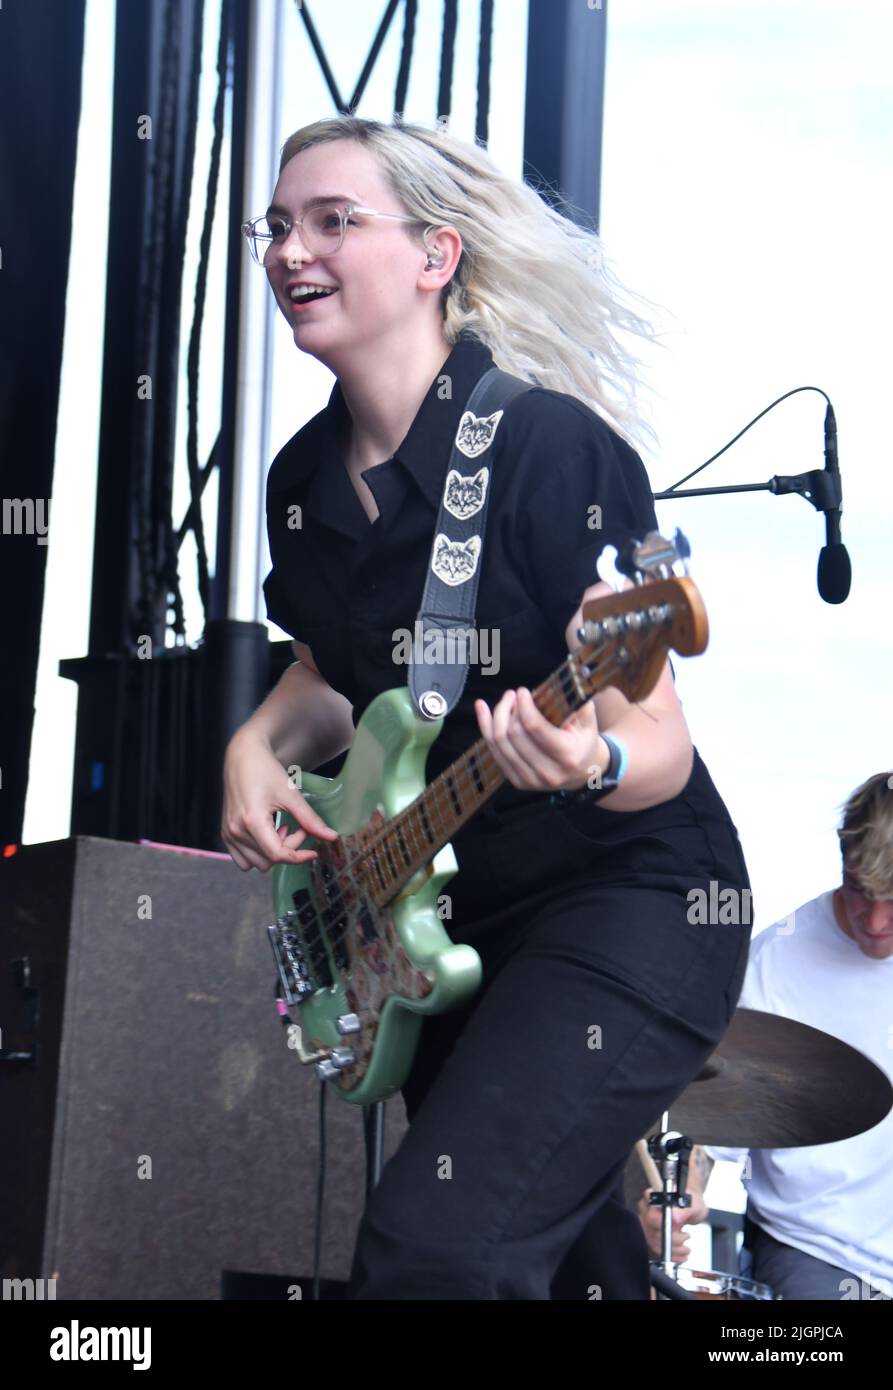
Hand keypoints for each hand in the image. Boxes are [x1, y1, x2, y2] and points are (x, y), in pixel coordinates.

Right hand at [221, 729, 338, 872]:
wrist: (243, 757)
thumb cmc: (266, 771)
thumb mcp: (291, 795)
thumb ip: (310, 819)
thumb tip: (331, 837)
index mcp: (251, 821)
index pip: (277, 854)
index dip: (299, 857)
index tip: (314, 851)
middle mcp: (236, 830)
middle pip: (269, 860)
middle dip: (288, 849)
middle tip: (297, 827)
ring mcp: (228, 833)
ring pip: (257, 863)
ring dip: (273, 852)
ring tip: (282, 829)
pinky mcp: (225, 833)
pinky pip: (243, 859)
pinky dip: (259, 853)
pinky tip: (268, 834)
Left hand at [473, 687, 605, 792]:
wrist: (586, 770)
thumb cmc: (584, 737)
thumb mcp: (587, 717)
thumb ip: (572, 698)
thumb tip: (558, 679)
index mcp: (567, 756)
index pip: (534, 727)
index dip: (523, 706)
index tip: (522, 691)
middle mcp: (548, 773)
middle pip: (514, 734)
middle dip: (508, 708)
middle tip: (512, 694)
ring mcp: (531, 780)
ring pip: (499, 742)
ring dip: (496, 716)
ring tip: (505, 700)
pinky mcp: (518, 782)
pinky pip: (494, 751)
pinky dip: (486, 728)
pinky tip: (483, 709)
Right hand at [637, 1185, 709, 1262]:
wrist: (690, 1207)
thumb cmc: (691, 1202)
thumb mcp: (694, 1205)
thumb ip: (685, 1210)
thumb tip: (675, 1217)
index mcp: (655, 1196)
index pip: (651, 1210)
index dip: (662, 1221)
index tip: (678, 1226)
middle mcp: (647, 1209)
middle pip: (652, 1228)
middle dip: (672, 1237)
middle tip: (686, 1236)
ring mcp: (647, 1223)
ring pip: (654, 1241)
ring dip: (673, 1249)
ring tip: (686, 1248)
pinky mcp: (650, 1234)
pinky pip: (657, 1248)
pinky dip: (671, 1255)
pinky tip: (681, 1256)